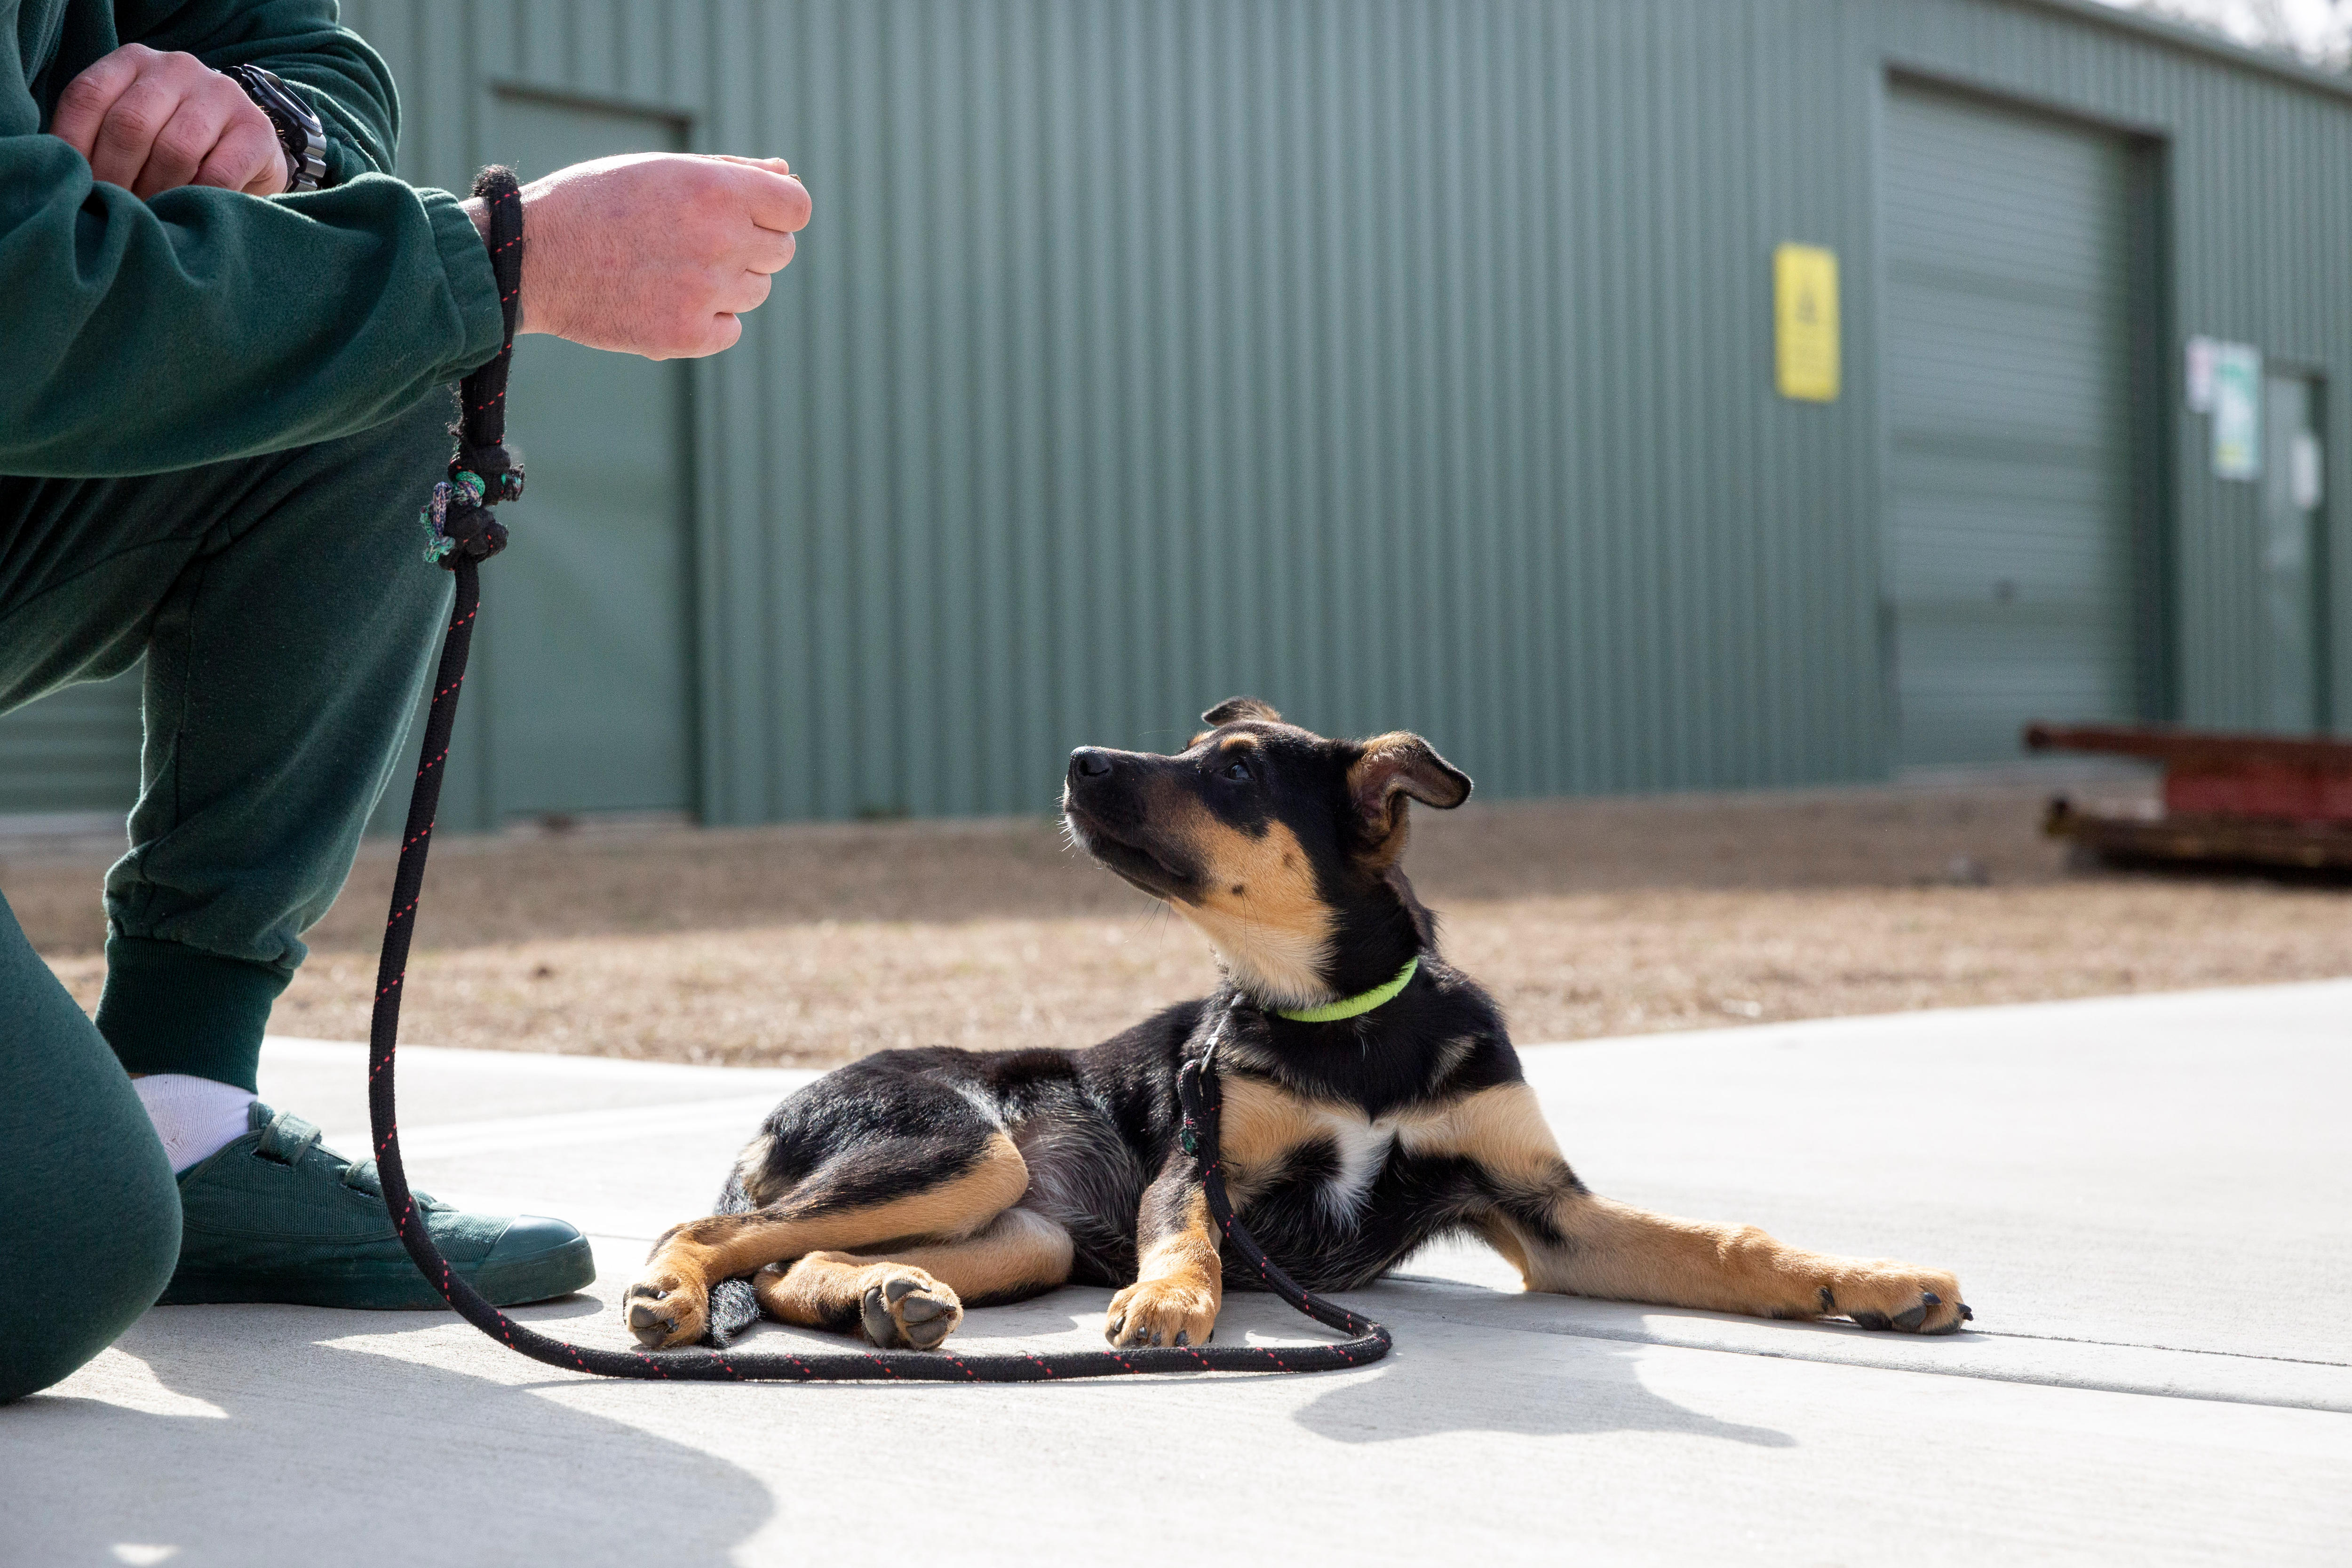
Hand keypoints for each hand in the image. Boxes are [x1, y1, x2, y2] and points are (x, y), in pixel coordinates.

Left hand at [51, 43, 286, 197]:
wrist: (248, 152)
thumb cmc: (176, 148)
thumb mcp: (134, 130)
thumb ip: (101, 137)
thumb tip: (69, 179)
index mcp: (134, 60)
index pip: (88, 96)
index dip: (75, 147)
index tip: (77, 188)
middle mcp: (177, 67)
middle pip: (131, 123)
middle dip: (116, 177)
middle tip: (115, 212)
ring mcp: (220, 93)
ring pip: (174, 150)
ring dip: (156, 192)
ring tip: (149, 217)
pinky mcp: (256, 129)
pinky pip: (217, 174)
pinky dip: (196, 199)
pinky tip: (187, 213)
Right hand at [465, 153, 809, 359]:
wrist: (530, 258)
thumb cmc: (594, 203)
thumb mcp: (660, 169)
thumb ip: (730, 171)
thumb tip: (785, 174)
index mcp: (715, 190)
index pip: (797, 207)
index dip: (778, 211)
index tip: (753, 215)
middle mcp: (719, 239)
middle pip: (781, 251)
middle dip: (750, 245)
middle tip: (696, 241)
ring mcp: (705, 292)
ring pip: (755, 291)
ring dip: (726, 283)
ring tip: (670, 268)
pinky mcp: (686, 336)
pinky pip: (730, 330)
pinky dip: (706, 321)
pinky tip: (665, 300)